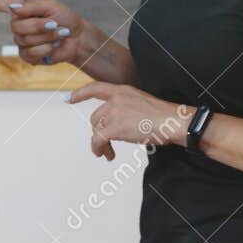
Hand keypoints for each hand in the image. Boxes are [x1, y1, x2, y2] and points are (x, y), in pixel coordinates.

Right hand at [0, 0, 90, 66]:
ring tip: (58, 34)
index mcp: (20, 9)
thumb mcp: (51, 5)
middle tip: (56, 24)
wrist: (77, 39)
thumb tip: (14, 8)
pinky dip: (45, 50)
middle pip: (16, 26)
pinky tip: (52, 47)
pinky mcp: (27, 56)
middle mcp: (17, 24)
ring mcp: (20, 41)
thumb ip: (33, 5)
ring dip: (46, 37)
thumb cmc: (65, 18)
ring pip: (25, 40)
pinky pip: (30, 53)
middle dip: (39, 25)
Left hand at [67, 82, 190, 160]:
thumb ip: (128, 109)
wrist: (173, 122)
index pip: (96, 88)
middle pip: (95, 116)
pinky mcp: (115, 127)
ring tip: (107, 153)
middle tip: (105, 145)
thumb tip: (119, 125)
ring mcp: (115, 112)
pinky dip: (98, 148)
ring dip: (99, 143)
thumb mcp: (143, 104)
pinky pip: (98, 139)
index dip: (81, 93)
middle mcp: (116, 99)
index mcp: (123, 91)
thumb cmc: (165, 117)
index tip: (69, 99)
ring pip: (96, 129)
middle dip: (97, 132)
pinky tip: (105, 155)